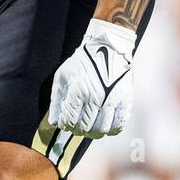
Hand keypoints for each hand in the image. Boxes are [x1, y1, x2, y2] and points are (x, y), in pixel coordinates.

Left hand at [48, 19, 135, 138]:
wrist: (108, 47)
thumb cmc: (83, 62)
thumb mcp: (63, 76)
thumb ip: (57, 101)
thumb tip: (55, 123)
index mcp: (78, 90)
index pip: (69, 121)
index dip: (66, 126)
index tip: (67, 123)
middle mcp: (96, 96)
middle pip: (85, 127)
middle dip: (78, 130)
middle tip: (78, 125)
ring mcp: (112, 99)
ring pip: (101, 130)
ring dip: (94, 132)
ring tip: (91, 127)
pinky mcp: (125, 100)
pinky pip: (119, 125)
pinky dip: (111, 130)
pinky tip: (106, 125)